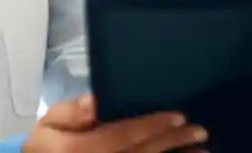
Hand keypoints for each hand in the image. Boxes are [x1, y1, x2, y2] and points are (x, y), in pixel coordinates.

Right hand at [22, 94, 208, 152]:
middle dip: (173, 143)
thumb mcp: (50, 124)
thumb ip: (71, 113)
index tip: (178, 116)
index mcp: (79, 150)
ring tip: (203, 152)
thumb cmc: (48, 146)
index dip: (151, 126)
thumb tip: (95, 102)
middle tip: (199, 131)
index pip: (122, 136)